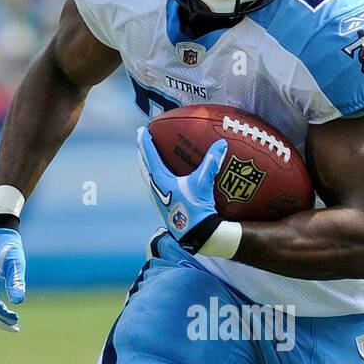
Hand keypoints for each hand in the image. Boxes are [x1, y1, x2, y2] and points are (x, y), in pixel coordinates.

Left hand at [136, 125, 226, 252]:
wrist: (196, 234)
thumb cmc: (197, 208)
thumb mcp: (203, 183)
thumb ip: (211, 162)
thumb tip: (222, 143)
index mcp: (160, 180)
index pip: (149, 156)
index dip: (145, 142)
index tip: (141, 130)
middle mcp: (155, 189)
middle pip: (144, 166)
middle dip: (142, 153)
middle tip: (141, 141)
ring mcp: (157, 200)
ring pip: (147, 178)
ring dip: (146, 167)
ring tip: (147, 160)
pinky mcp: (162, 208)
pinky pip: (153, 188)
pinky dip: (153, 179)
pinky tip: (160, 182)